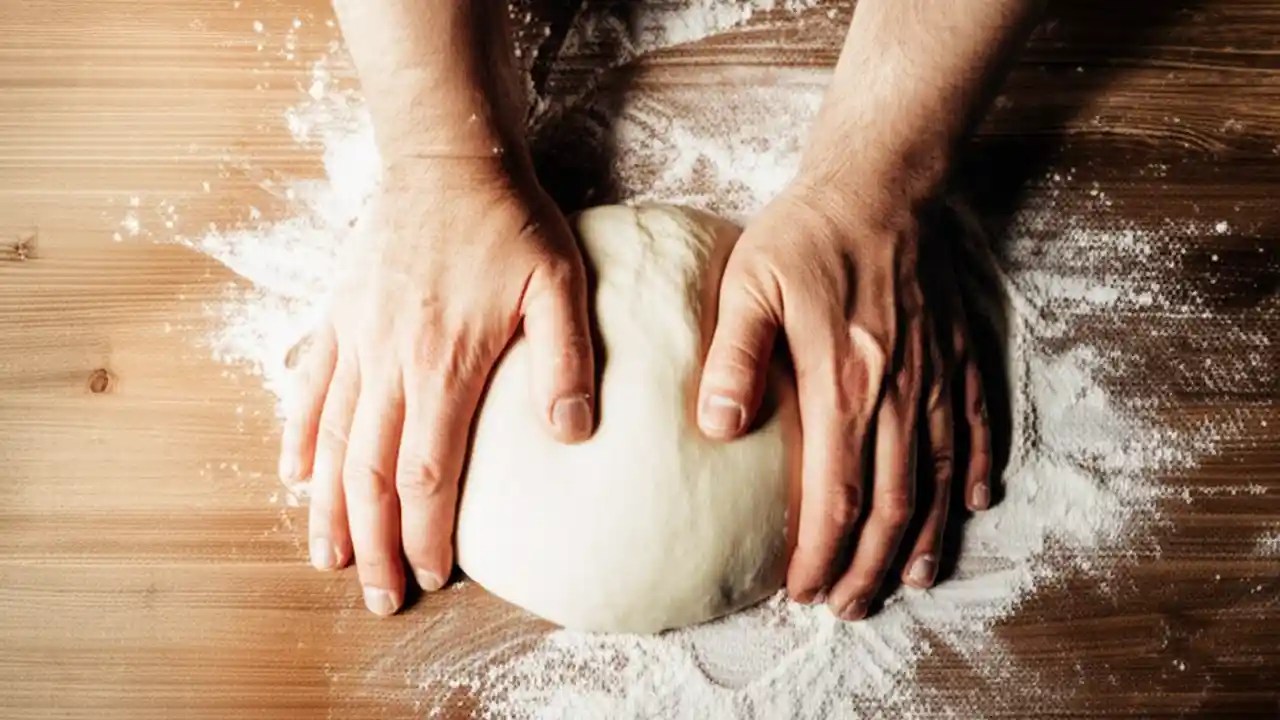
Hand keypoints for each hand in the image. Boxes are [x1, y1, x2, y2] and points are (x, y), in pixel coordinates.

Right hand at [279, 157, 595, 615]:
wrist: (447, 157)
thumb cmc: (510, 221)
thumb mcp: (558, 283)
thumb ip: (565, 361)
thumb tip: (572, 434)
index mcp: (443, 362)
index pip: (425, 472)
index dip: (425, 532)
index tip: (434, 574)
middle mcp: (388, 361)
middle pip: (369, 473)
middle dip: (372, 542)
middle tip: (378, 596)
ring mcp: (354, 339)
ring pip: (329, 441)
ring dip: (327, 507)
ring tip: (327, 558)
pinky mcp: (337, 317)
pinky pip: (307, 388)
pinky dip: (297, 437)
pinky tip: (293, 475)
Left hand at [696, 174, 990, 620]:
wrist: (879, 181)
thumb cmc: (806, 234)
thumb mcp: (748, 285)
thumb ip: (733, 358)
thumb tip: (718, 429)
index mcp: (845, 382)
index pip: (837, 492)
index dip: (822, 551)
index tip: (802, 590)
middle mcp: (900, 390)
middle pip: (893, 503)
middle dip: (869, 565)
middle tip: (848, 607)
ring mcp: (935, 374)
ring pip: (939, 477)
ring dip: (924, 537)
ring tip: (907, 581)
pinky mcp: (956, 354)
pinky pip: (976, 423)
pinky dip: (975, 468)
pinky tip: (973, 501)